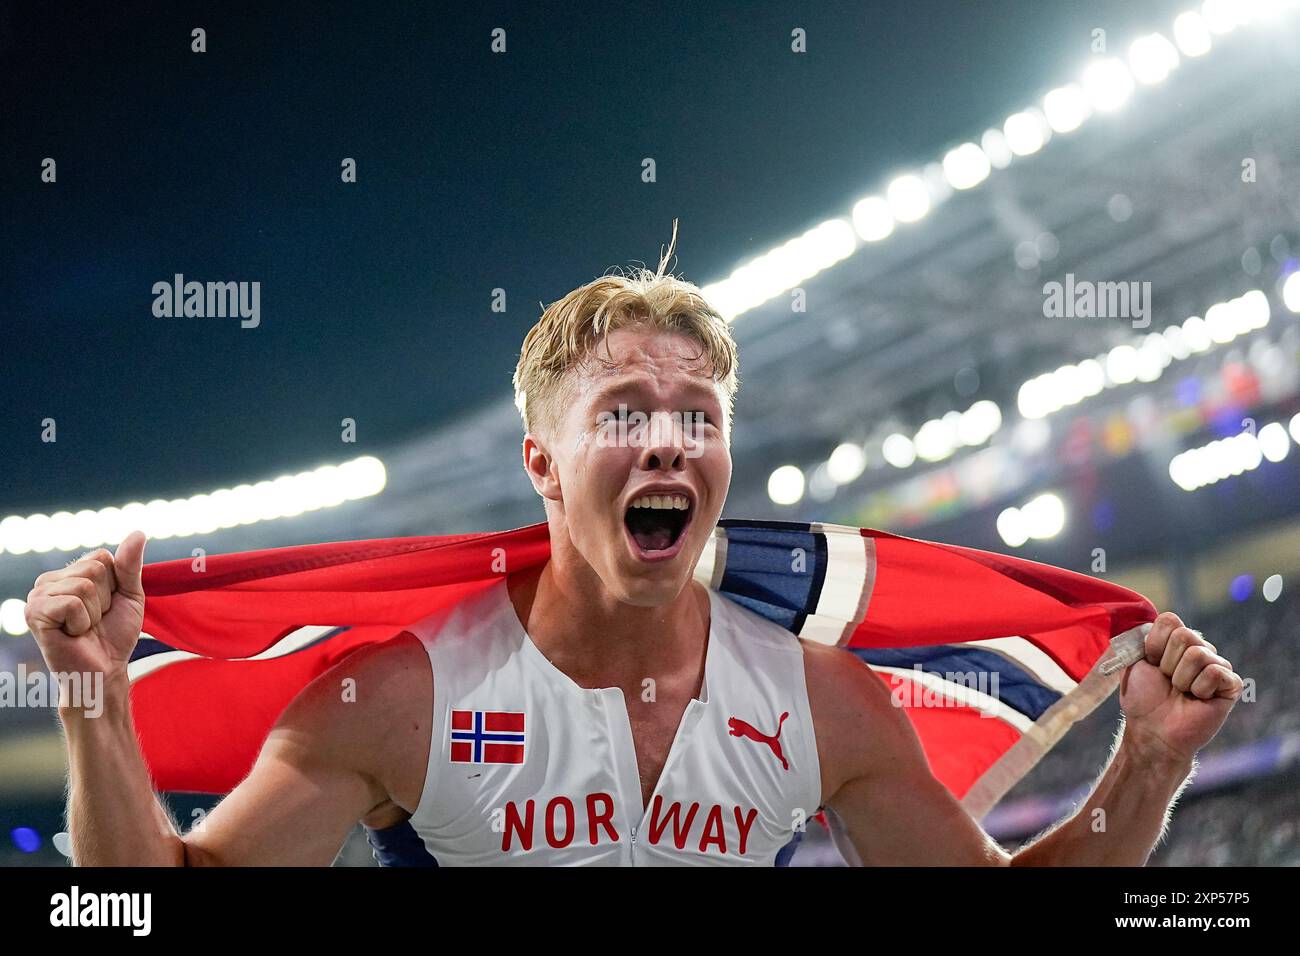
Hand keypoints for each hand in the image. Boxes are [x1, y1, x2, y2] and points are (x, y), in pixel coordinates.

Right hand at [25, 531, 148, 684]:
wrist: (104, 670)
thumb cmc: (114, 634)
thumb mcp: (130, 595)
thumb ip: (130, 564)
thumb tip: (138, 532)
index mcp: (69, 572)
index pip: (102, 557)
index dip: (115, 584)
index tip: (106, 606)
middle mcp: (49, 580)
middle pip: (94, 568)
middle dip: (105, 598)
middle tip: (94, 620)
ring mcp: (38, 595)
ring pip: (84, 585)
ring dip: (94, 612)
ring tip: (83, 628)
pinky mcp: (34, 613)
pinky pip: (72, 602)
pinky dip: (82, 622)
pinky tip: (72, 634)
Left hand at [1119, 611, 1243, 764]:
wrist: (1153, 730)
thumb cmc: (1143, 699)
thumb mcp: (1133, 663)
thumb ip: (1139, 637)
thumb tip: (1146, 618)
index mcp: (1176, 642)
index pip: (1170, 620)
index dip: (1154, 644)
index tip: (1150, 663)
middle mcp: (1200, 649)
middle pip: (1184, 635)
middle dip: (1167, 663)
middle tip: (1168, 682)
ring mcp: (1218, 666)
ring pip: (1198, 654)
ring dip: (1181, 679)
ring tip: (1182, 692)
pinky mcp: (1232, 684)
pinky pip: (1215, 672)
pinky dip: (1200, 688)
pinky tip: (1198, 699)